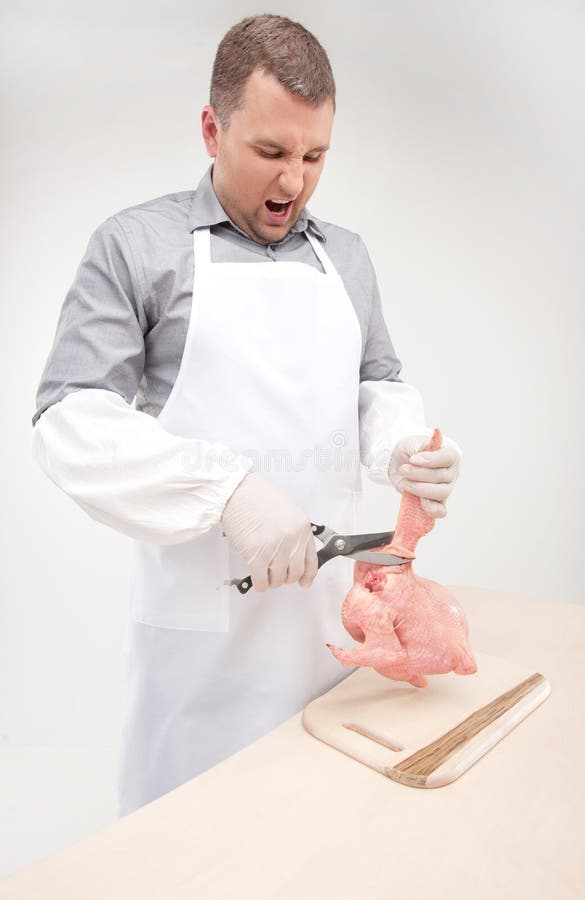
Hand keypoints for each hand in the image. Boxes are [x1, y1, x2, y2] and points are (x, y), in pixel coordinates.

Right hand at [220, 472, 317, 591]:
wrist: (236, 491)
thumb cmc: (257, 496)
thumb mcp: (287, 510)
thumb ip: (294, 531)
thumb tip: (293, 551)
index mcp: (302, 527)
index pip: (311, 560)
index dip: (308, 575)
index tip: (304, 582)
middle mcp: (292, 539)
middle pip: (294, 572)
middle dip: (286, 578)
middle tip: (279, 576)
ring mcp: (275, 548)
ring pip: (278, 579)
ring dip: (272, 581)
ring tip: (265, 575)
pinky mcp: (255, 555)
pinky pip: (261, 580)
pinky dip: (260, 584)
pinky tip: (258, 581)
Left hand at [388, 434, 460, 517]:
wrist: (401, 463)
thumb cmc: (411, 451)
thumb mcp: (411, 443)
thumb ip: (416, 446)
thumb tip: (418, 454)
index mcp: (449, 455)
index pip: (447, 457)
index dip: (430, 459)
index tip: (413, 459)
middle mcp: (450, 472)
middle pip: (441, 476)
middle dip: (418, 474)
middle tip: (403, 469)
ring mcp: (445, 488)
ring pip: (441, 493)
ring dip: (421, 489)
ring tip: (406, 483)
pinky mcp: (436, 502)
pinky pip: (440, 510)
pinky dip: (432, 509)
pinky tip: (420, 502)